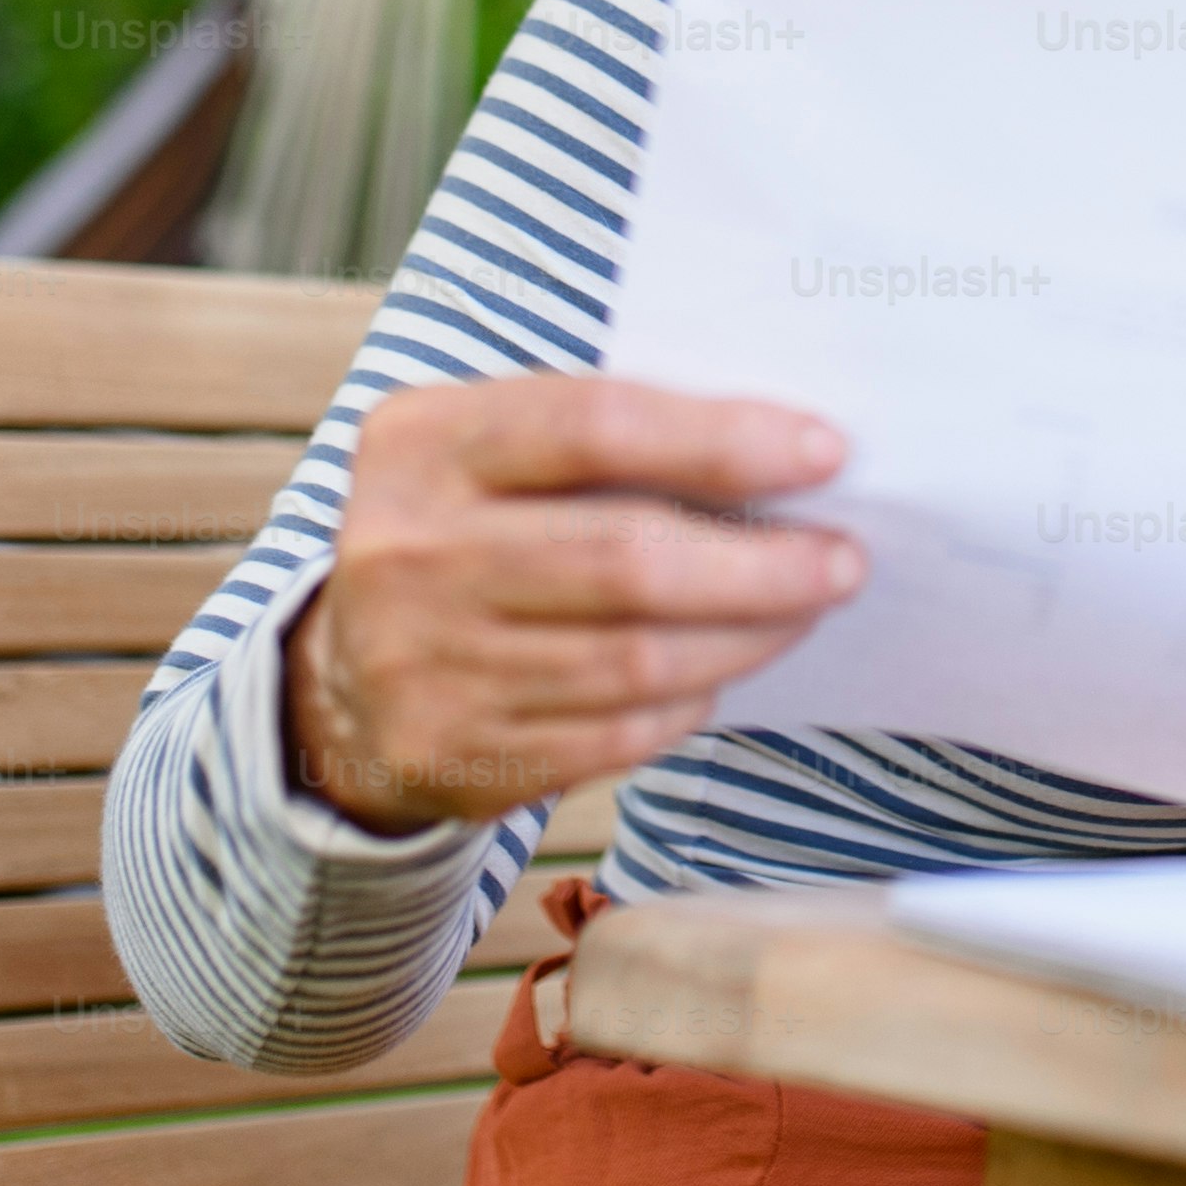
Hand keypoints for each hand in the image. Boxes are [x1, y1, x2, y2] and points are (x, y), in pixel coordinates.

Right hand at [283, 375, 860, 831]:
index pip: (596, 427)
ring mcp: (424, 664)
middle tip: (843, 557)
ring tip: (803, 608)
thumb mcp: (491, 452)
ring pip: (635, 659)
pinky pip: (616, 735)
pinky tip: (724, 666)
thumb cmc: (468, 534)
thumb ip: (604, 439)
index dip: (723, 440)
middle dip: (761, 562)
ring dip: (746, 635)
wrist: (342, 679)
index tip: (827, 452)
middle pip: (626, 559)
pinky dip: (691, 698)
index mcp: (423, 443)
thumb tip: (781, 452)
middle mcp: (408, 552)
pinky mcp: (453, 758)